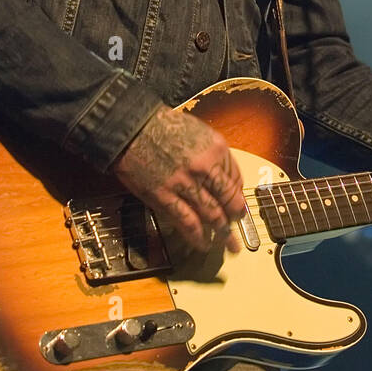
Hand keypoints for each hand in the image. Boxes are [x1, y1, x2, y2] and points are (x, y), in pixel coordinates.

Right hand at [112, 106, 244, 254]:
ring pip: (212, 215)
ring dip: (222, 233)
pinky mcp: (165, 197)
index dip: (239, 198)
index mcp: (216, 149)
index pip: (236, 180)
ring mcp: (185, 184)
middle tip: (238, 229)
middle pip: (229, 201)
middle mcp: (204, 168)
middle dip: (236, 218)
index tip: (238, 207)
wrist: (132, 128)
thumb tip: (227, 180)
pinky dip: (197, 236)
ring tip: (227, 243)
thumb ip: (215, 156)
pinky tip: (203, 243)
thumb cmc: (163, 127)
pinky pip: (187, 222)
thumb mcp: (200, 132)